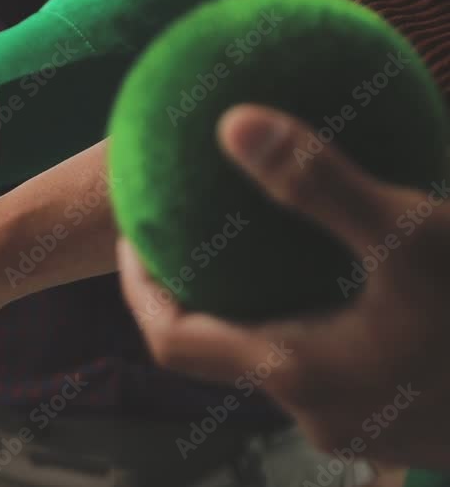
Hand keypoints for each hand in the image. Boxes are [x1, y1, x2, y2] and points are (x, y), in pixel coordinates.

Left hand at [120, 104, 449, 467]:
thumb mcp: (414, 234)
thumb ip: (317, 182)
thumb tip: (232, 123)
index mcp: (294, 371)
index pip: (170, 341)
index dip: (138, 289)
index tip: (133, 237)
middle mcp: (313, 408)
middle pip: (217, 350)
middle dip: (195, 293)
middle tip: (189, 235)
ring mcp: (356, 422)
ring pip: (275, 357)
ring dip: (255, 305)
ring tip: (257, 245)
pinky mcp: (397, 418)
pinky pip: (325, 361)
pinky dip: (307, 318)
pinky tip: (337, 276)